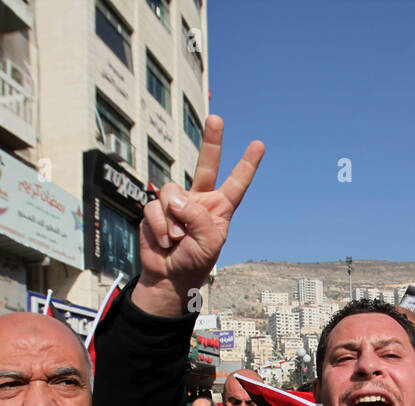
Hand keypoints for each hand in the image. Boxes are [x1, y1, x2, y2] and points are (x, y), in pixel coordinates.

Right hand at [132, 115, 264, 315]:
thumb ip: (198, 217)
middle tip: (216, 118)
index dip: (247, 165)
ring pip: (172, 191)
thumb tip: (176, 199)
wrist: (169, 277)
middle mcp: (199, 200)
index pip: (236, 183)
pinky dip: (159, 226)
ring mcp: (176, 203)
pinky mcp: (156, 209)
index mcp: (219, 208)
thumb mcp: (209, 242)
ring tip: (176, 238)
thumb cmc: (195, 261)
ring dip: (173, 219)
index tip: (259, 145)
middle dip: (212, 141)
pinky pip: (155, 207)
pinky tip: (164, 240)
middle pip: (206, 165)